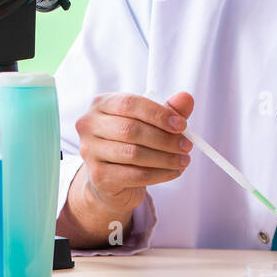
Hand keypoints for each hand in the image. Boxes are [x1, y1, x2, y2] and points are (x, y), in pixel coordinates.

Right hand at [74, 91, 194, 217]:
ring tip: (183, 160)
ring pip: (133, 154)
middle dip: (164, 139)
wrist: (111, 177)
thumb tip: (186, 98)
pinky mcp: (99, 176)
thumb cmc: (130, 142)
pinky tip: (174, 172)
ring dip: (165, 158)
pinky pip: (134, 175)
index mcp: (101, 104)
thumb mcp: (149, 122)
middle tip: (187, 146)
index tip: (182, 125)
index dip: (158, 114)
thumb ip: (168, 110)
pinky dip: (159, 174)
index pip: (129, 104)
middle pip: (131, 130)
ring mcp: (90, 151)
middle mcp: (89, 125)